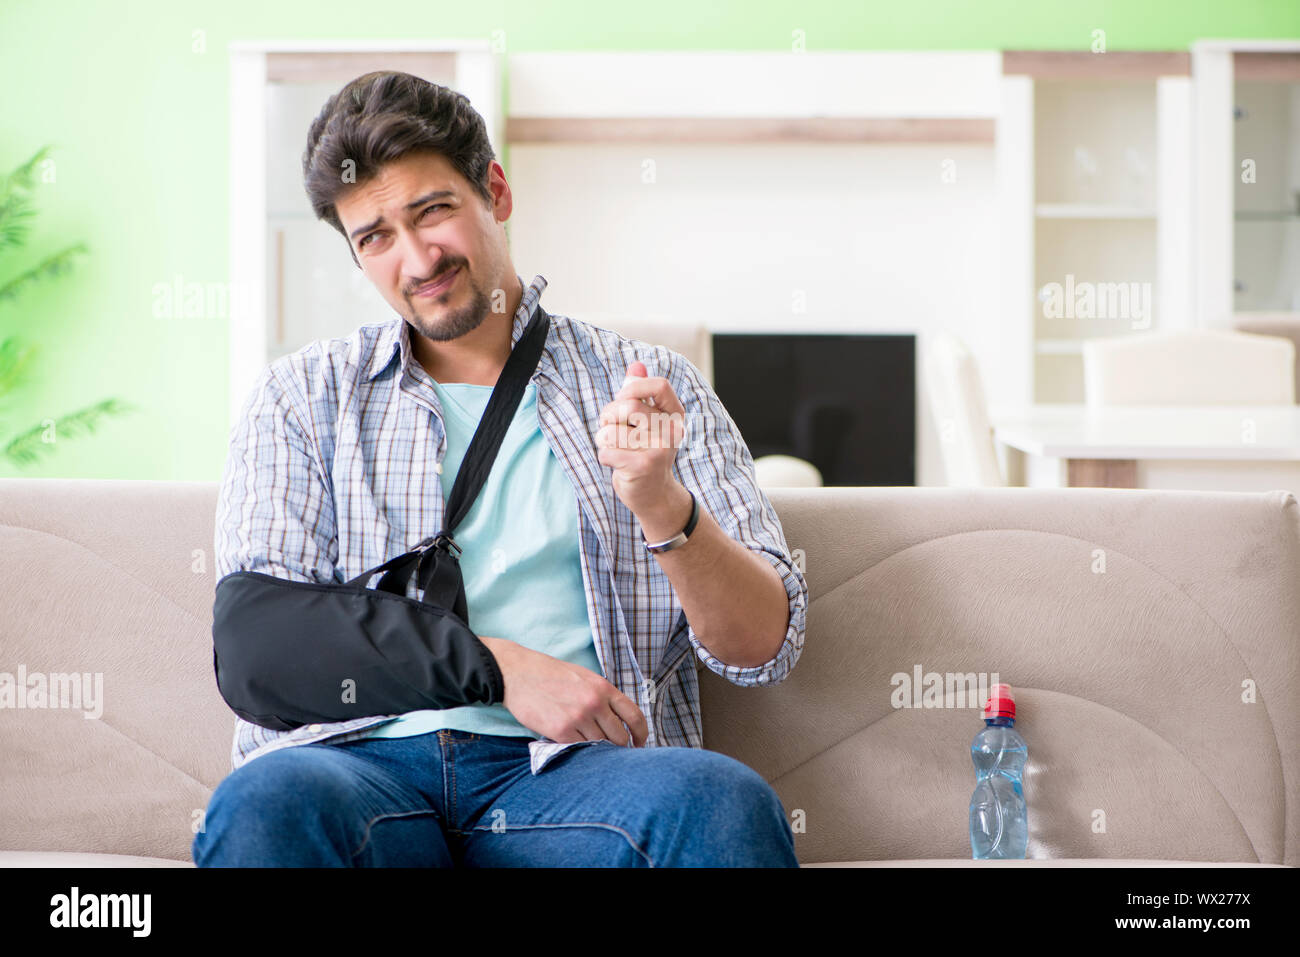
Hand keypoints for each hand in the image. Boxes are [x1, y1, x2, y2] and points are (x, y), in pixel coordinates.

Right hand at [478, 636, 647, 746]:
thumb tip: (619, 720)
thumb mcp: (584, 677)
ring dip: (598, 751)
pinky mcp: (560, 731)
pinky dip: (579, 751)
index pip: (634, 716)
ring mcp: (578, 717)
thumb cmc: (550, 674)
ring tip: (591, 748)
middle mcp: (594, 703)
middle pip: (620, 736)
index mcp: (603, 687)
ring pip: (599, 746)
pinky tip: (575, 746)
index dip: (642, 734)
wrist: (517, 673)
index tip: (640, 742)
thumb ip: (603, 696)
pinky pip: (579, 749)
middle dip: (620, 747)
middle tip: (614, 752)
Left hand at [595, 360, 685, 513]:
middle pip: (629, 406)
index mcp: (675, 415)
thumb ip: (641, 393)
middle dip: (609, 416)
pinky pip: (607, 452)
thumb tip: (636, 366)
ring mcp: (660, 449)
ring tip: (614, 448)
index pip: (660, 385)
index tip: (623, 399)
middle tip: (611, 428)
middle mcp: (672, 430)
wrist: (655, 494)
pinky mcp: (643, 467)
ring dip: (604, 439)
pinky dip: (604, 457)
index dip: (634, 387)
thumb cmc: (646, 451)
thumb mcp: (648, 421)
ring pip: (612, 431)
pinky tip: (617, 464)